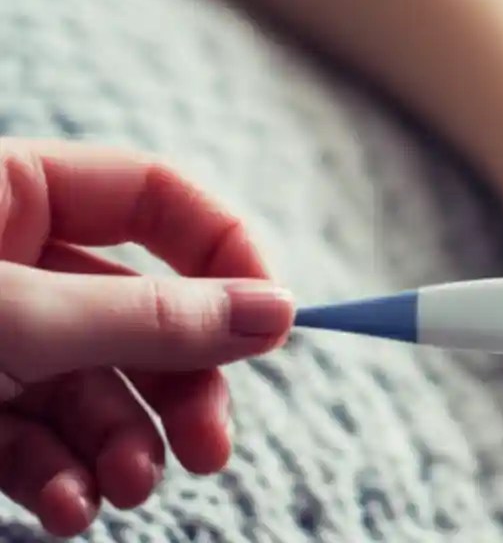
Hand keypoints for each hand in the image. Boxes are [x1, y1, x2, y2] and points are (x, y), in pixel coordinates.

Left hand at [0, 139, 293, 536]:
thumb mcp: (20, 319)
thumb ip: (150, 318)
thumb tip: (279, 312)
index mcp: (12, 190)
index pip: (155, 195)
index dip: (225, 249)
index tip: (275, 319)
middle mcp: (8, 260)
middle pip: (141, 309)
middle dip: (180, 384)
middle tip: (210, 445)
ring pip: (94, 385)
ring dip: (123, 446)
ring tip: (128, 488)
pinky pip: (36, 439)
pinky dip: (62, 478)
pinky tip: (67, 508)